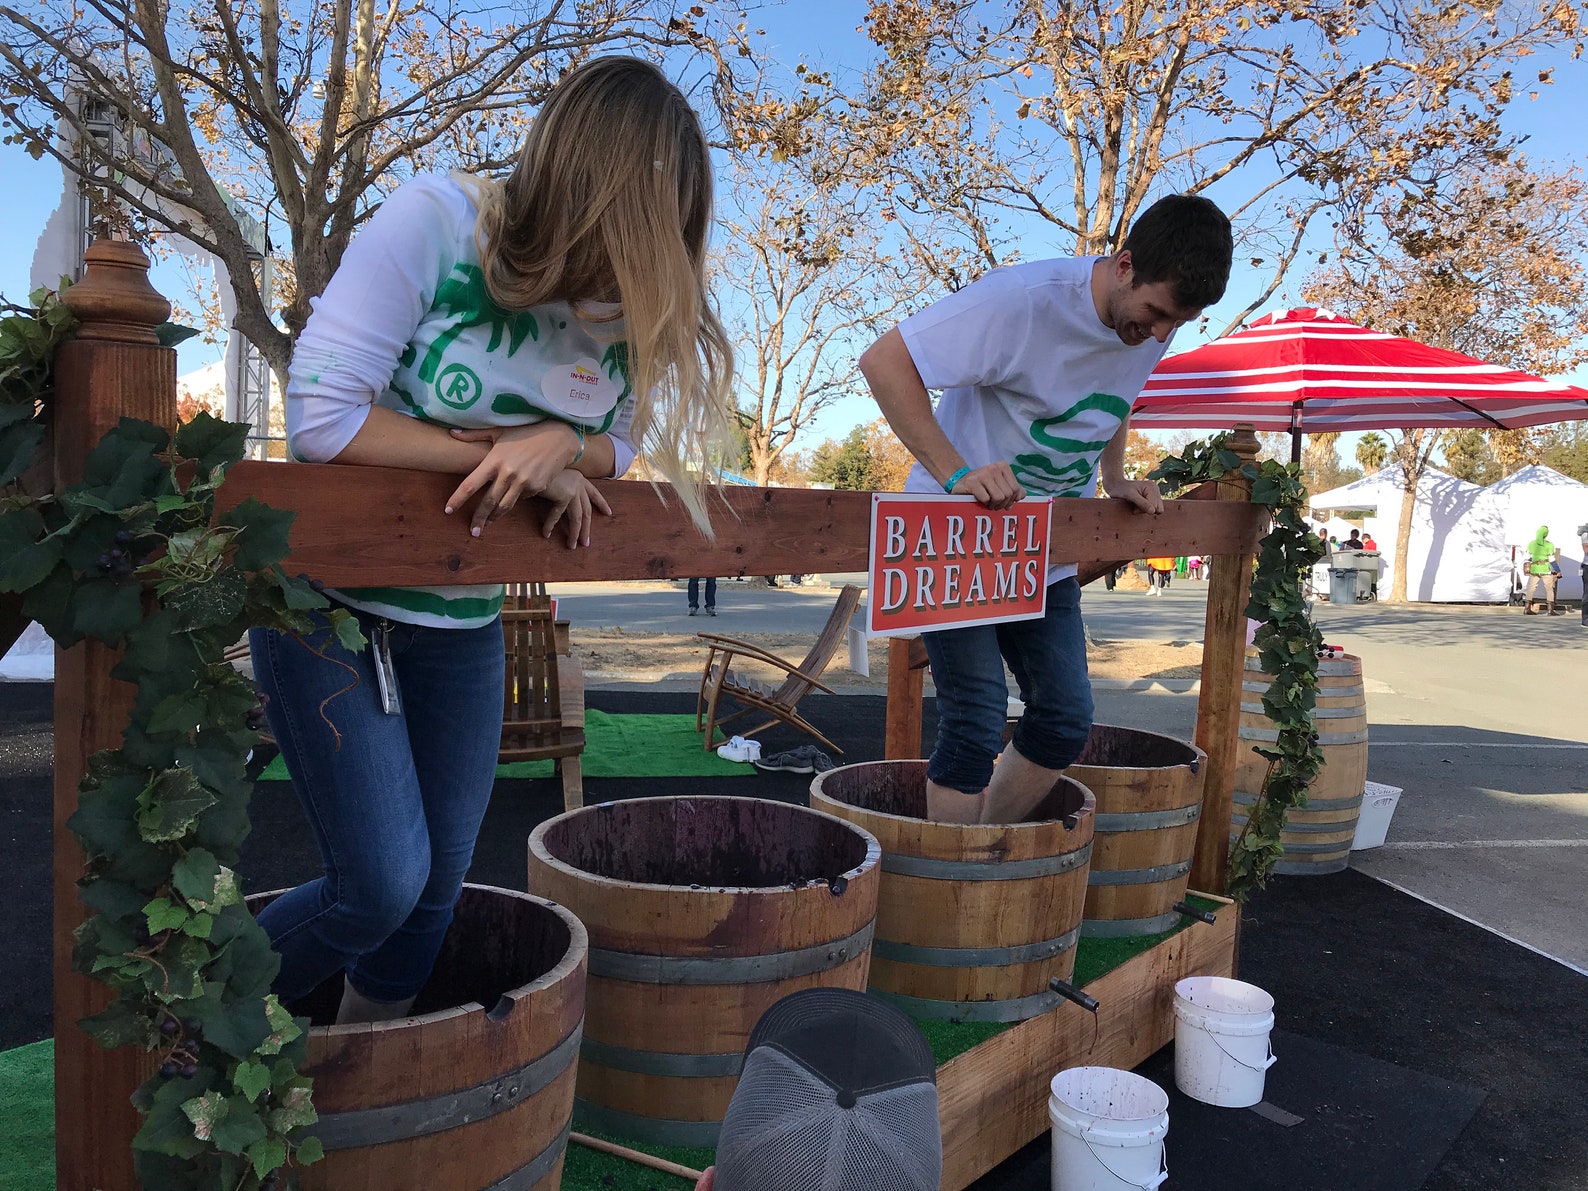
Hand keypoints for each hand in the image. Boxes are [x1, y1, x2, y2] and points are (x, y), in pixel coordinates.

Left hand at [444, 422, 581, 534]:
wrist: (557, 437)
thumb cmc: (525, 432)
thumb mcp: (499, 431)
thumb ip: (474, 435)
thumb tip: (451, 432)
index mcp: (494, 460)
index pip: (470, 484)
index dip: (457, 499)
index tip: (448, 510)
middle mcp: (507, 473)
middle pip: (487, 503)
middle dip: (478, 519)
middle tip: (472, 532)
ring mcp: (523, 482)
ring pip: (505, 506)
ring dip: (495, 517)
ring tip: (488, 524)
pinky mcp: (537, 487)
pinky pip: (522, 498)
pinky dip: (516, 499)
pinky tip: (515, 497)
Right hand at [537, 468, 611, 548]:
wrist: (533, 460)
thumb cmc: (539, 467)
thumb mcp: (553, 477)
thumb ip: (559, 488)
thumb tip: (557, 500)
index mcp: (579, 478)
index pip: (594, 493)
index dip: (601, 503)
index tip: (609, 513)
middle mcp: (579, 484)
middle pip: (587, 511)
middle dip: (587, 528)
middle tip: (586, 542)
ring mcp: (573, 490)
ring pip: (577, 518)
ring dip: (575, 533)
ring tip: (572, 546)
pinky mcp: (564, 495)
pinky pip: (557, 515)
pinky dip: (550, 525)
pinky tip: (546, 534)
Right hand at [951, 462, 1024, 508]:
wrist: (960, 482)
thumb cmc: (982, 485)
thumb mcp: (999, 485)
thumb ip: (1013, 489)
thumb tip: (1022, 496)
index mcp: (1003, 466)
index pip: (1016, 489)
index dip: (1011, 500)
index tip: (1003, 502)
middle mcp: (994, 468)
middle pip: (1008, 494)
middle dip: (1002, 504)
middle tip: (994, 505)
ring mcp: (983, 474)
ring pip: (998, 497)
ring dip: (993, 505)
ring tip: (988, 503)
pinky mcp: (972, 482)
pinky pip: (986, 499)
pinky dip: (983, 503)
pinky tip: (979, 500)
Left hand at [1105, 477, 1163, 514]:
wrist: (1116, 486)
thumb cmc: (1121, 490)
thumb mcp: (1130, 496)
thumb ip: (1142, 503)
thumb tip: (1153, 511)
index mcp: (1152, 487)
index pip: (1154, 506)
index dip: (1142, 509)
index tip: (1133, 505)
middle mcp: (1156, 489)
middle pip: (1157, 509)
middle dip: (1145, 510)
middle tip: (1134, 504)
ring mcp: (1155, 493)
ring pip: (1155, 510)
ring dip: (1144, 510)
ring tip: (1135, 504)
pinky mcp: (1152, 498)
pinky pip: (1153, 510)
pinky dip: (1144, 509)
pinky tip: (1137, 504)